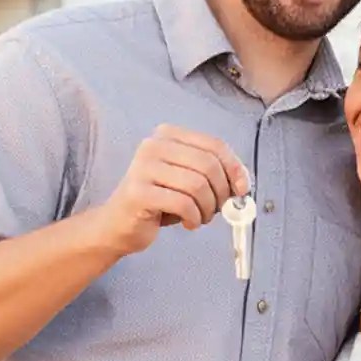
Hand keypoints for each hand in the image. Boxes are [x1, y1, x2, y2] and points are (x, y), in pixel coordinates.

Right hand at [96, 124, 248, 254]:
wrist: (118, 225)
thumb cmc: (159, 202)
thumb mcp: (188, 181)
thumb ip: (213, 174)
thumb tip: (242, 182)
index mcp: (168, 135)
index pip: (214, 145)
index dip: (234, 168)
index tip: (241, 189)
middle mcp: (153, 145)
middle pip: (208, 165)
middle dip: (221, 192)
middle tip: (218, 209)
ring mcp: (143, 167)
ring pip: (197, 185)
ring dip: (208, 208)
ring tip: (201, 217)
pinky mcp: (138, 192)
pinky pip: (183, 203)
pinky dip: (194, 217)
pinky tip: (189, 223)